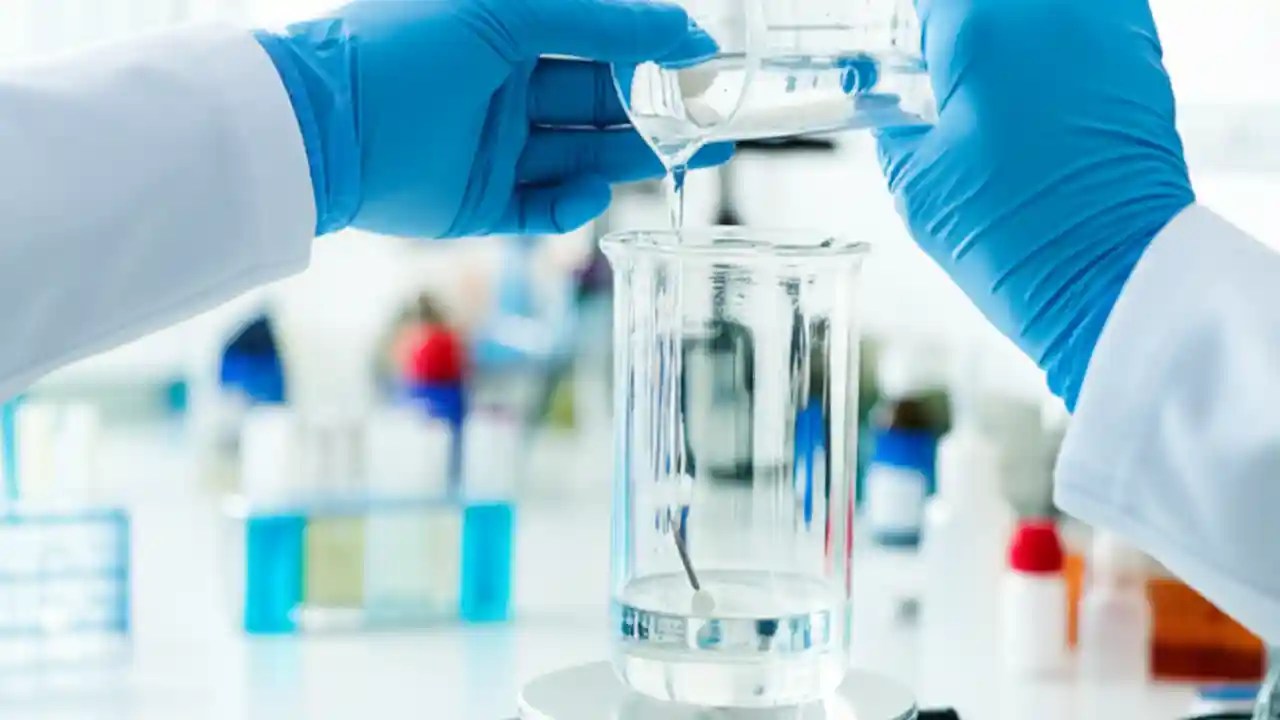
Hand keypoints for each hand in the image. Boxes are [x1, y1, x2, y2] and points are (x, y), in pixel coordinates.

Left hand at [258, 0, 730, 238]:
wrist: (324, 124)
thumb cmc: (407, 45)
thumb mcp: (510, 10)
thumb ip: (601, 18)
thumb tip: (684, 27)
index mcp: (509, 33)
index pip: (599, 41)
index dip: (654, 48)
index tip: (709, 56)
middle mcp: (506, 91)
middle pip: (602, 103)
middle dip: (661, 112)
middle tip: (717, 123)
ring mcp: (496, 150)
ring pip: (585, 156)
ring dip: (639, 159)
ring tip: (695, 157)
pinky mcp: (482, 205)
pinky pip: (546, 209)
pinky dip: (575, 205)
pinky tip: (590, 192)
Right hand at [876, 0, 1194, 406]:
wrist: (1112, 279)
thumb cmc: (1018, 237)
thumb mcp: (916, 182)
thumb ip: (896, 122)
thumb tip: (893, 103)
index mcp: (981, 25)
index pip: (927, 1)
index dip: (908, 30)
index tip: (899, 54)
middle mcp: (1050, 7)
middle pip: (980, 3)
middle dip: (955, 31)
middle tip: (936, 74)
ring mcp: (1107, 23)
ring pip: (1032, 10)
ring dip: (1004, 33)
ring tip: (985, 83)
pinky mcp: (1142, 53)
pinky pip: (1084, 19)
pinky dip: (1054, 41)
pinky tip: (1036, 87)